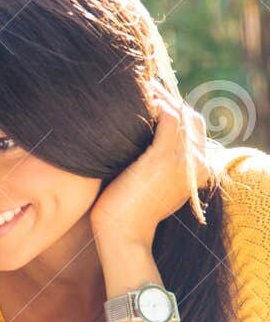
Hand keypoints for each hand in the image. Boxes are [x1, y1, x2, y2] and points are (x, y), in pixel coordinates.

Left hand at [90, 82, 208, 249]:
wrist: (123, 234)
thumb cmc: (126, 211)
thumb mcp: (150, 183)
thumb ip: (156, 162)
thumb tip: (139, 136)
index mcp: (198, 171)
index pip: (193, 129)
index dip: (175, 110)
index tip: (153, 98)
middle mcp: (199, 164)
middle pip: (191, 118)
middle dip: (170, 100)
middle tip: (146, 88)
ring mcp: (185, 160)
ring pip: (181, 114)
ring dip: (161, 97)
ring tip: (140, 89)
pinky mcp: (165, 157)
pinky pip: (168, 117)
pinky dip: (156, 104)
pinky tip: (141, 100)